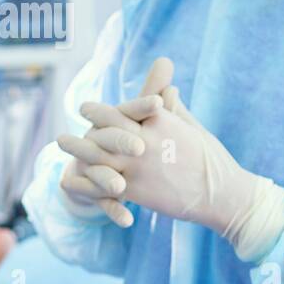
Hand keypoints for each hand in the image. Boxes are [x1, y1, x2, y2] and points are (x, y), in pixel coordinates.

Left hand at [67, 57, 283, 260]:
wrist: (222, 194)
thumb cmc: (211, 158)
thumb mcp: (193, 127)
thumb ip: (173, 109)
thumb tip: (167, 89)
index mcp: (159, 121)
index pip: (121, 110)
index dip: (99, 110)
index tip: (85, 109)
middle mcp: (144, 140)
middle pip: (104, 130)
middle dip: (82, 127)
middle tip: (66, 127)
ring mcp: (137, 166)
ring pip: (98, 155)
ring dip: (76, 149)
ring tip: (61, 143)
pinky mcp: (136, 191)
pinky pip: (103, 186)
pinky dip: (85, 182)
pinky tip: (70, 179)